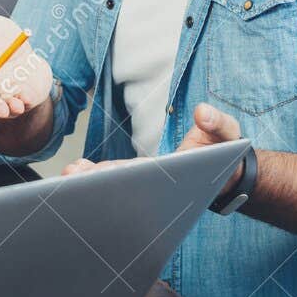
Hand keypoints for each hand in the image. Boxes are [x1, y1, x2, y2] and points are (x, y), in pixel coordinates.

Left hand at [61, 106, 244, 190]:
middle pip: (124, 183)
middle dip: (97, 180)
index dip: (122, 174)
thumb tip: (201, 112)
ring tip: (68, 174)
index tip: (101, 172)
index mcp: (175, 174)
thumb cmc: (224, 152)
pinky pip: (116, 177)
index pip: (144, 175)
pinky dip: (97, 174)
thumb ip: (217, 122)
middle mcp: (158, 182)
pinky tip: (77, 171)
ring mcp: (148, 182)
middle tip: (71, 177)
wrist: (225, 172)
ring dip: (92, 180)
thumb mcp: (228, 133)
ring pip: (116, 183)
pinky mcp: (142, 178)